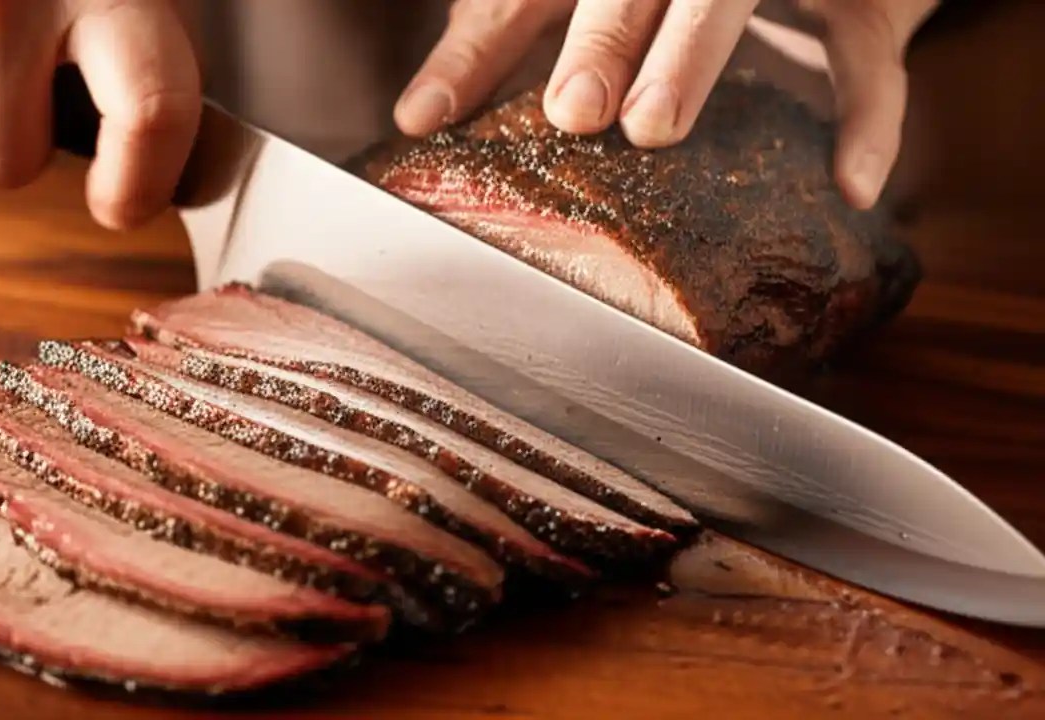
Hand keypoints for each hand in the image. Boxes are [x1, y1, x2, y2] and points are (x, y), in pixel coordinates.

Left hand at [394, 0, 938, 209]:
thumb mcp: (571, 0)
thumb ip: (499, 35)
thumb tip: (416, 116)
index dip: (475, 52)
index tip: (424, 117)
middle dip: (603, 37)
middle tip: (574, 110)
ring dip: (692, 54)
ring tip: (651, 128)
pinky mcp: (862, 7)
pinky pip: (870, 62)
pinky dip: (869, 121)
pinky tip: (850, 185)